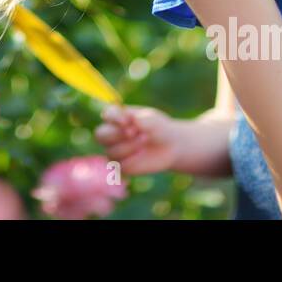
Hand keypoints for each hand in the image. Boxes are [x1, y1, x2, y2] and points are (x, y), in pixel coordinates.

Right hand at [95, 105, 231, 175]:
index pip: (105, 113)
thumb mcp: (159, 122)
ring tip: (143, 143)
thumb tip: (137, 122)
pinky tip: (144, 155)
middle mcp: (118, 132)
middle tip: (135, 132)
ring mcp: (121, 150)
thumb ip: (148, 121)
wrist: (180, 147)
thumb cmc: (168, 130)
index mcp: (121, 116)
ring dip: (127, 147)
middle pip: (101, 134)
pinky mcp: (128, 166)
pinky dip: (132, 162)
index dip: (112, 116)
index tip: (127, 117)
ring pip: (110, 151)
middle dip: (117, 134)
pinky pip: (121, 167)